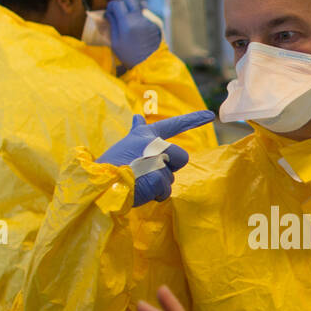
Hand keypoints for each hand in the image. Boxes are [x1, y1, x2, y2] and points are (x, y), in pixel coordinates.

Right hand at [98, 111, 215, 205]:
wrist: (100, 184)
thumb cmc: (111, 166)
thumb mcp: (125, 144)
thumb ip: (137, 133)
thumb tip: (138, 117)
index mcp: (146, 135)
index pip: (173, 124)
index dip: (193, 119)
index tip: (210, 115)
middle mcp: (154, 144)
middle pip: (181, 158)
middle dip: (170, 169)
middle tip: (147, 172)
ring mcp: (157, 160)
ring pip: (171, 177)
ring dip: (159, 184)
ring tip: (138, 181)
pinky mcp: (159, 177)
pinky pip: (166, 191)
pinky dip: (155, 195)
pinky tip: (140, 190)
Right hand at [105, 0, 161, 70]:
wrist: (149, 64)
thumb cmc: (129, 56)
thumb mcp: (115, 42)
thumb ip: (112, 25)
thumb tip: (108, 13)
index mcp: (126, 23)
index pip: (117, 4)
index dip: (111, 6)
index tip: (110, 11)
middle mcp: (138, 18)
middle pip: (129, 0)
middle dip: (122, 4)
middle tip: (119, 13)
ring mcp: (148, 19)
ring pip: (140, 4)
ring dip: (133, 8)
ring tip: (129, 18)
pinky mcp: (155, 23)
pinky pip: (147, 13)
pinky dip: (141, 14)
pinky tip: (138, 24)